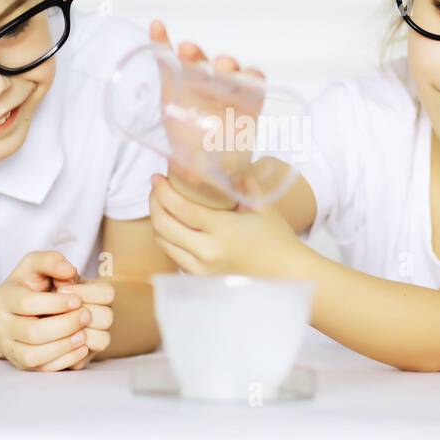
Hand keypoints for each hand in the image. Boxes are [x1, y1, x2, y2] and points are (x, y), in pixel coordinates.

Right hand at [0, 251, 114, 370]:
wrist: (15, 312)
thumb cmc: (31, 286)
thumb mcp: (35, 266)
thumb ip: (51, 261)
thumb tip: (68, 271)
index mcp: (5, 298)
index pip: (27, 303)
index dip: (55, 303)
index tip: (78, 299)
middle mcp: (3, 325)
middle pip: (33, 332)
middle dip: (65, 324)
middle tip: (87, 315)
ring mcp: (11, 348)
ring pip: (35, 356)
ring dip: (65, 346)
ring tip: (85, 333)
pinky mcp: (23, 364)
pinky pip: (42, 369)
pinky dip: (64, 361)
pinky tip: (82, 348)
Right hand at [148, 19, 265, 207]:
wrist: (199, 175)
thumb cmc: (223, 171)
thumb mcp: (235, 177)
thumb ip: (238, 182)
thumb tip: (242, 198)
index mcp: (243, 109)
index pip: (253, 85)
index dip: (252, 79)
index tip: (251, 77)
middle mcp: (222, 94)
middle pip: (224, 72)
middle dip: (223, 66)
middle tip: (221, 65)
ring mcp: (198, 88)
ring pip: (197, 65)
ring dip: (193, 54)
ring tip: (187, 49)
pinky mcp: (174, 89)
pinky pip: (167, 63)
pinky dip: (161, 42)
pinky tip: (157, 25)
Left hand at [148, 171, 305, 277]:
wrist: (285, 273)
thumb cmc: (276, 237)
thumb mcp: (261, 205)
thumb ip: (242, 181)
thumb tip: (224, 160)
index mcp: (222, 230)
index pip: (180, 209)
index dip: (162, 192)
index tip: (156, 178)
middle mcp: (207, 251)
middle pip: (163, 226)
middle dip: (153, 204)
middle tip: (155, 189)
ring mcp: (202, 268)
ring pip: (163, 243)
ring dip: (157, 222)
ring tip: (161, 205)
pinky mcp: (201, 278)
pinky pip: (174, 256)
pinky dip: (168, 239)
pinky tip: (174, 226)